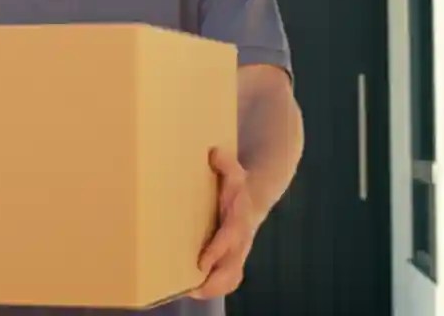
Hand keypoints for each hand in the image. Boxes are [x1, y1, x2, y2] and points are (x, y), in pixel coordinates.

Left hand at [190, 147, 262, 299]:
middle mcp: (241, 241)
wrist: (256, 195)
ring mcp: (239, 252)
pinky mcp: (233, 259)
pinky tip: (192, 289)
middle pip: (232, 269)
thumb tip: (213, 152)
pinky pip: (227, 281)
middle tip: (191, 288)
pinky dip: (212, 289)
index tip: (201, 263)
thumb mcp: (233, 169)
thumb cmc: (237, 184)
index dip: (216, 252)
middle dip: (213, 281)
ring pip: (230, 279)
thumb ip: (224, 162)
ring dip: (211, 289)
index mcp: (239, 221)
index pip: (229, 239)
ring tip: (187, 291)